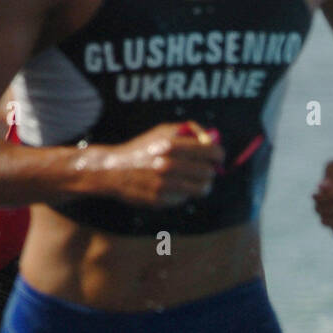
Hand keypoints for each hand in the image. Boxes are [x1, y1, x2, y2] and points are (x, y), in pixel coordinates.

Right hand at [89, 121, 223, 207]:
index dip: (218, 154)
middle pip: (209, 172)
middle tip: (204, 168)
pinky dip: (183, 192)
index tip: (216, 157)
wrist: (114, 170)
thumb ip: (190, 132)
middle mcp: (168, 165)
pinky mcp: (161, 201)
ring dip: (202, 183)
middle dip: (210, 169)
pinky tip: (171, 186)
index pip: (212, 152)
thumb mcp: (163, 132)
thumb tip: (213, 139)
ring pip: (203, 189)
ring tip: (194, 179)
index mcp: (171, 145)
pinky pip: (185, 198)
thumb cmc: (143, 148)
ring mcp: (165, 185)